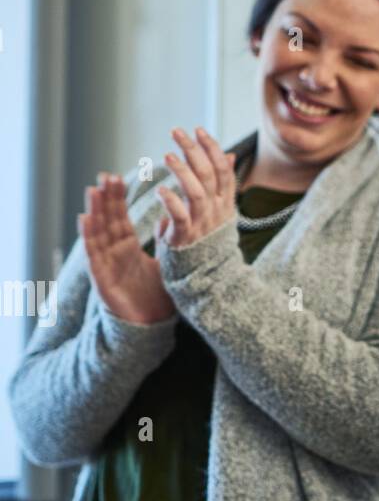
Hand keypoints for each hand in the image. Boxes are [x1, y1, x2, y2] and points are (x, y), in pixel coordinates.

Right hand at [80, 172, 174, 323]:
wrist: (152, 325)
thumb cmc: (157, 296)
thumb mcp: (166, 264)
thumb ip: (168, 243)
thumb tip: (172, 219)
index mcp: (128, 247)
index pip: (120, 217)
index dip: (117, 198)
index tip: (116, 177)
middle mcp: (114, 252)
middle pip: (107, 220)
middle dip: (105, 198)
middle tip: (105, 175)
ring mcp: (106, 263)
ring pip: (97, 232)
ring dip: (94, 211)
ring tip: (92, 189)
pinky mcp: (101, 277)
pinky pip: (93, 253)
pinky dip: (88, 236)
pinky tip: (84, 219)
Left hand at [155, 126, 237, 248]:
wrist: (210, 279)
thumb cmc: (209, 240)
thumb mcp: (221, 210)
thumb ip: (222, 184)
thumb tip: (231, 155)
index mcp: (225, 203)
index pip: (223, 170)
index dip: (212, 148)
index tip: (198, 130)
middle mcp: (216, 211)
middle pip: (208, 175)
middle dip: (193, 150)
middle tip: (176, 132)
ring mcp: (202, 225)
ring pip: (196, 192)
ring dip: (181, 171)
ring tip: (166, 155)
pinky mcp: (185, 238)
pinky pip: (180, 217)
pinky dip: (171, 202)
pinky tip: (159, 190)